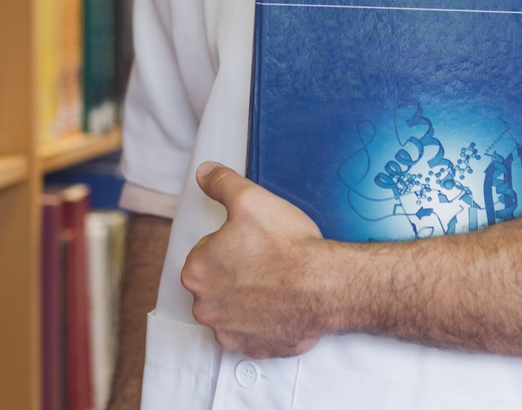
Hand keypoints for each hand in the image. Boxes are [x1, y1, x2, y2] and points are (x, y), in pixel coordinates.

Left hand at [181, 162, 328, 358]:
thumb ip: (220, 183)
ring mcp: (231, 332)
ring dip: (247, 296)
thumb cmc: (287, 246)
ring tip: (273, 279)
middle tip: (263, 257)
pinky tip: (279, 302)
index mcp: (197, 272)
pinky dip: (263, 318)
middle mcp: (207, 308)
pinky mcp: (255, 347)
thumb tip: (204, 173)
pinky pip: (252, 330)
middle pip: (215, 281)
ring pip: (232, 307)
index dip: (229, 242)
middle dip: (234, 270)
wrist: (324, 284)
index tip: (249, 240)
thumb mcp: (249, 198)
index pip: (204, 251)